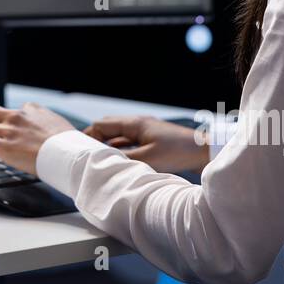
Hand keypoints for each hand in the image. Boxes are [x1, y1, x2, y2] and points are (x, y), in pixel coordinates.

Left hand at [0, 102, 77, 174]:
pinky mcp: (4, 145)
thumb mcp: (61, 127)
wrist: (71, 154)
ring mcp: (9, 130)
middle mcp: (18, 117)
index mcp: (32, 112)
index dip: (0, 119)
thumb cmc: (70, 146)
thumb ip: (49, 126)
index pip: (11, 110)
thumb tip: (48, 130)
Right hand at [84, 115, 209, 173]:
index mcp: (134, 123)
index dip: (88, 135)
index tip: (79, 148)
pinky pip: (130, 142)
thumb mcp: (148, 158)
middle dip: (96, 139)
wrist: (204, 151)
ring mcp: (145, 131)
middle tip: (86, 154)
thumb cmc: (178, 151)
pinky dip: (121, 149)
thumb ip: (124, 158)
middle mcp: (138, 124)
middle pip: (109, 128)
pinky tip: (119, 160)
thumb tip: (104, 160)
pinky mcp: (153, 140)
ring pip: (119, 136)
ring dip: (109, 145)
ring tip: (99, 158)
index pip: (102, 125)